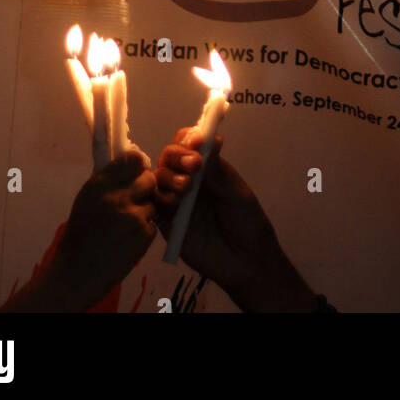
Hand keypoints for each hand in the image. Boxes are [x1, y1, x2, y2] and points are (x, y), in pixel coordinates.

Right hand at [49, 152, 158, 310]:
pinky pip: (153, 226)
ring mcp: (132, 217)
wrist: (75, 273)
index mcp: (100, 184)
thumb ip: (108, 181)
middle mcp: (117, 197)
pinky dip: (144, 232)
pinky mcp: (142, 236)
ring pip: (152, 204)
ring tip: (126, 227)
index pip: (133, 159)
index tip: (135, 175)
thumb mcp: (86, 199)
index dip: (138, 168)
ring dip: (144, 213)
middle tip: (134, 202)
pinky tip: (128, 241)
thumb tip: (133, 163)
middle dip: (145, 190)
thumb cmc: (79, 235)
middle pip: (149, 180)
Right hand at [155, 131, 317, 311]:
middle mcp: (187, 180)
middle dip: (178, 156)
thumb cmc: (246, 222)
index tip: (197, 141)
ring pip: (158, 178)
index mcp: (206, 168)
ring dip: (170, 177)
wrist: (245, 261)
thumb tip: (209, 138)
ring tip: (187, 188)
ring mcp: (175, 201)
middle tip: (194, 165)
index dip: (189, 139)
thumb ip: (217, 170)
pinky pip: (154, 205)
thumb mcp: (236, 193)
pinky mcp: (167, 223)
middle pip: (168, 157)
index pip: (188, 144)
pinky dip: (160, 199)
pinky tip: (175, 204)